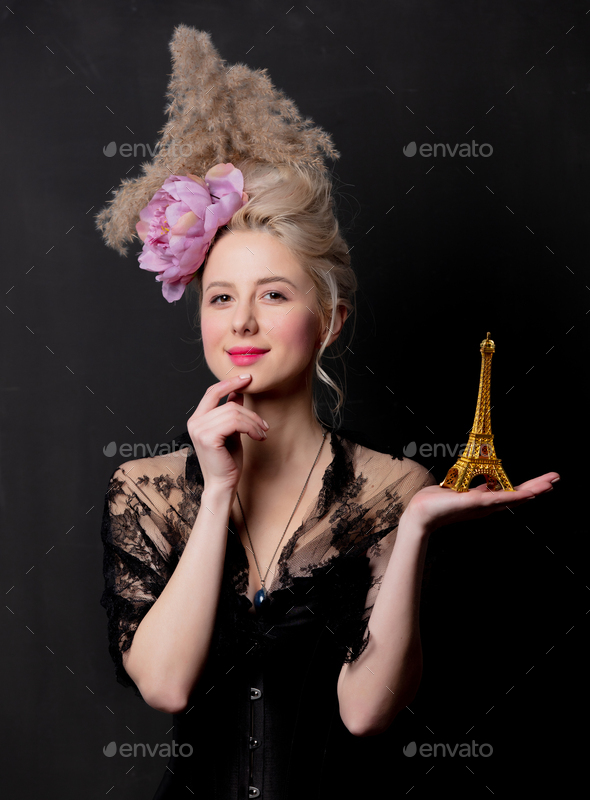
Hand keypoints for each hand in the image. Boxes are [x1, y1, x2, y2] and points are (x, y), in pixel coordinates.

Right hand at [187, 374, 268, 493]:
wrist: (223, 484)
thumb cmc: (227, 460)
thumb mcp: (231, 431)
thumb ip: (231, 412)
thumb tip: (238, 392)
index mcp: (197, 419)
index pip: (212, 392)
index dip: (230, 383)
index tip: (248, 378)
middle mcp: (195, 422)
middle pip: (229, 404)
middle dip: (250, 413)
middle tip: (264, 425)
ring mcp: (199, 429)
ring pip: (234, 413)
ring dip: (254, 423)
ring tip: (262, 433)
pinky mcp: (208, 437)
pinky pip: (235, 423)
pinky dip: (251, 428)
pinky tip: (258, 437)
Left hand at [403, 471, 560, 534]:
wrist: (421, 513)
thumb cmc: (438, 502)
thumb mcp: (463, 492)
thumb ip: (476, 488)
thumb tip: (487, 481)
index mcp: (485, 501)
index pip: (511, 492)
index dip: (528, 487)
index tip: (545, 481)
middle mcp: (487, 505)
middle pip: (518, 496)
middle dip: (537, 487)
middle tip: (556, 479)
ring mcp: (483, 505)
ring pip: (512, 497)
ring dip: (531, 490)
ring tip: (549, 484)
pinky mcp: (474, 503)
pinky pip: (497, 499)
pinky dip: (514, 496)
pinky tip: (528, 494)